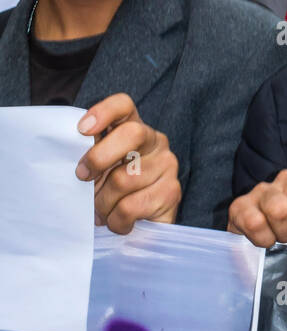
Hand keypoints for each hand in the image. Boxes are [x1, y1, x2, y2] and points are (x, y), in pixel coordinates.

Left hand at [76, 93, 181, 233]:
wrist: (137, 225)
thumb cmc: (111, 192)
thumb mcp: (97, 170)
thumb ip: (88, 155)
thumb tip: (70, 153)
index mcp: (133, 128)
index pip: (124, 105)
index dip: (104, 112)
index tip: (82, 130)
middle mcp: (155, 141)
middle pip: (131, 134)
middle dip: (100, 157)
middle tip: (82, 177)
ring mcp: (167, 165)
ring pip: (125, 179)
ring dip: (103, 201)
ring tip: (103, 209)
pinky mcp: (171, 192)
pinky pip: (131, 206)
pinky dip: (116, 220)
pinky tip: (119, 221)